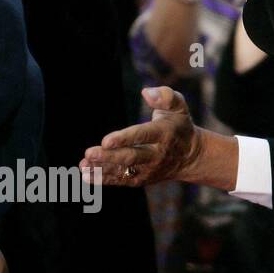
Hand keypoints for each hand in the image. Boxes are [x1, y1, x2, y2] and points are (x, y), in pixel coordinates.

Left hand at [80, 86, 202, 186]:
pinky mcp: (141, 179)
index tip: (106, 140)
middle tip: (89, 153)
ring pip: (123, 171)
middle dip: (109, 156)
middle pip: (131, 157)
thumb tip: (146, 92)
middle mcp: (156, 155)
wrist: (190, 157)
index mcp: (164, 134)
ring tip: (83, 165)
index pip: (143, 136)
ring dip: (102, 169)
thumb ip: (165, 96)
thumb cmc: (178, 126)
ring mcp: (148, 170)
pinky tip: (86, 175)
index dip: (124, 138)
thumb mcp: (179, 107)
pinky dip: (104, 179)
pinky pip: (121, 180)